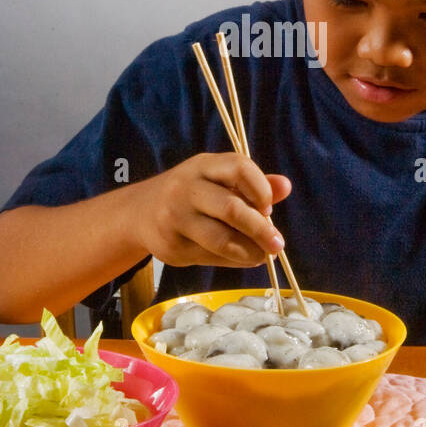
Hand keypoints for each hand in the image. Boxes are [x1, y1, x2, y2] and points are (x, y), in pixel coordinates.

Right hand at [134, 153, 291, 268]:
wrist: (139, 213)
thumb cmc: (192, 194)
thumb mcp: (218, 180)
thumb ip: (253, 183)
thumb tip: (286, 186)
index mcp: (204, 165)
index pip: (239, 168)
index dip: (261, 189)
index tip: (268, 207)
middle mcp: (186, 188)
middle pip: (232, 209)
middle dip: (260, 229)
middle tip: (277, 244)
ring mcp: (176, 218)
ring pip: (221, 239)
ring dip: (249, 251)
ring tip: (263, 256)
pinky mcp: (171, 245)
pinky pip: (210, 257)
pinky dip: (232, 261)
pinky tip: (242, 258)